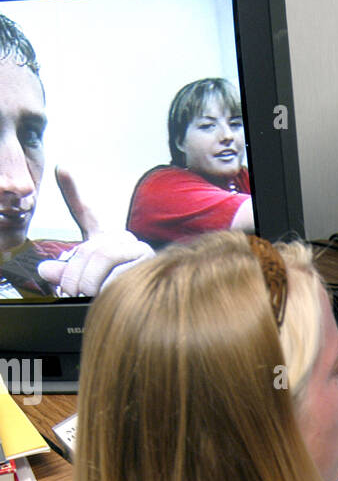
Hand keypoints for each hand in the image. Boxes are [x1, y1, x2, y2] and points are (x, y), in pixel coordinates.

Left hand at [35, 167, 152, 295]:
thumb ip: (67, 273)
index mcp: (105, 240)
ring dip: (89, 281)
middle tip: (69, 291)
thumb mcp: (87, 283)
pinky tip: (109, 292)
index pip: (85, 213)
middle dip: (73, 273)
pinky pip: (120, 268)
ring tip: (87, 295)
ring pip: (103, 255)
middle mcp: (123, 239)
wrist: (149, 310)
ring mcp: (138, 248)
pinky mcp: (149, 260)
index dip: (72, 191)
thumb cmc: (118, 296)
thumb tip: (45, 269)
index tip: (62, 169)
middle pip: (87, 246)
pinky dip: (109, 285)